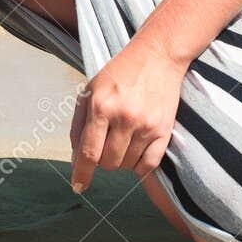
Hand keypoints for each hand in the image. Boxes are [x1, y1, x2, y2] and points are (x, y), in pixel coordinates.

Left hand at [68, 40, 187, 194]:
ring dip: (120, 160)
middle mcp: (124, 117)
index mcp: (101, 106)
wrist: (158, 55)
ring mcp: (146, 125)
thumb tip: (77, 159)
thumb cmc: (119, 72)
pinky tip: (135, 152)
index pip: (88, 153)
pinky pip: (148, 165)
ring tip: (122, 139)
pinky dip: (139, 166)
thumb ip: (79, 125)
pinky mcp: (164, 130)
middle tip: (105, 144)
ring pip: (127, 166)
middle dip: (102, 161)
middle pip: (108, 164)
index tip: (79, 186)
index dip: (81, 174)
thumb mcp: (90, 90)